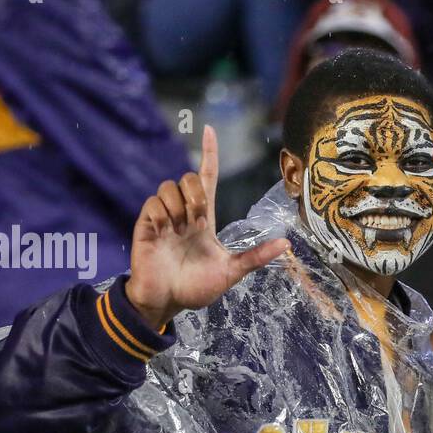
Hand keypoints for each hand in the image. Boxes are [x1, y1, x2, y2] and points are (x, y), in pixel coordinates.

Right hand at [125, 125, 290, 328]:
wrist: (168, 302)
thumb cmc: (196, 288)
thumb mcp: (231, 272)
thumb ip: (256, 257)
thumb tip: (287, 245)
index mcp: (204, 218)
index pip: (207, 177)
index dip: (209, 153)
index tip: (210, 131)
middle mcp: (184, 213)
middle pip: (188, 178)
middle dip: (196, 195)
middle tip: (199, 222)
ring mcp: (163, 218)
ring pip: (169, 186)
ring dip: (179, 206)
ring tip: (180, 230)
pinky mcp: (145, 225)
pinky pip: (152, 203)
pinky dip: (161, 215)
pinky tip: (165, 232)